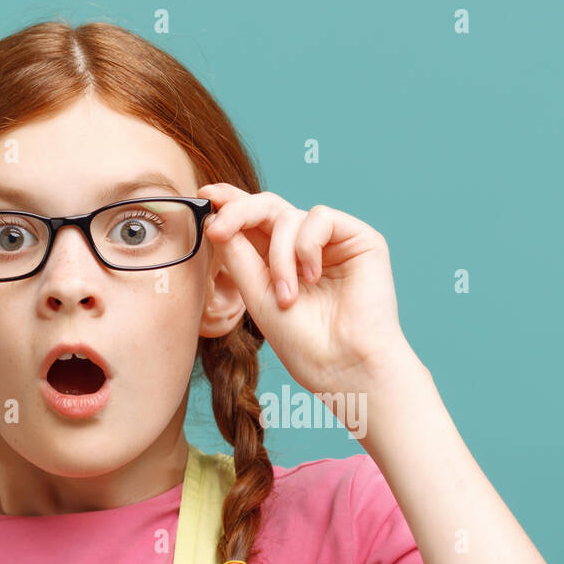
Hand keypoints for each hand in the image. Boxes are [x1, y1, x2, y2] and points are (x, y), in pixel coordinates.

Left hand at [197, 183, 415, 398]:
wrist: (344, 366)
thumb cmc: (305, 343)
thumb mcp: (257, 296)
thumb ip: (239, 256)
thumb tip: (216, 219)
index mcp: (280, 261)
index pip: (254, 222)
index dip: (230, 204)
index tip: (204, 197)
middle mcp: (306, 247)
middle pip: (267, 206)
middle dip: (239, 212)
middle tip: (219, 229)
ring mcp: (333, 242)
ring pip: (288, 216)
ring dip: (279, 256)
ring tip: (287, 296)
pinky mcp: (360, 238)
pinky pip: (320, 217)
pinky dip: (306, 245)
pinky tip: (313, 276)